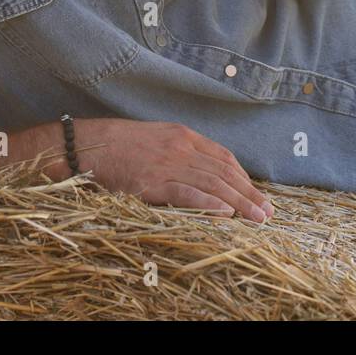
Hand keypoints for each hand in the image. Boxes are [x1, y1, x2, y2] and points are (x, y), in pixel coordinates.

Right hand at [69, 118, 273, 222]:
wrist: (88, 145)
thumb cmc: (119, 144)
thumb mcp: (157, 138)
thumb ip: (181, 151)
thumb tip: (203, 171)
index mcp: (183, 136)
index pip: (224, 157)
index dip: (243, 177)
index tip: (256, 194)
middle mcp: (181, 148)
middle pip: (224, 172)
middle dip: (249, 193)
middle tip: (267, 212)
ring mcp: (167, 164)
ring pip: (212, 184)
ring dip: (239, 203)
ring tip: (256, 218)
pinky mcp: (151, 182)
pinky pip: (186, 193)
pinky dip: (208, 204)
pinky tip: (225, 214)